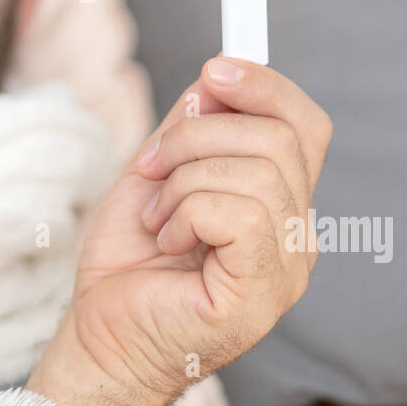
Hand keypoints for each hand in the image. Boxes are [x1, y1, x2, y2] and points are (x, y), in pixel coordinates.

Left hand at [27, 56, 331, 405]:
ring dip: (184, 181)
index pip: (306, 126)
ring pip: (257, 172)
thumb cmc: (129, 263)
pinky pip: (243, 215)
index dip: (267, 86)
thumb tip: (217, 79)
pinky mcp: (262, 294)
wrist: (100, 335)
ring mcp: (286, 268)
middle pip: (279, 138)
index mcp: (279, 203)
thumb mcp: (157, 172)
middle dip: (198, 135)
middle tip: (152, 165)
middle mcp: (295, 235)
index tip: (214, 70)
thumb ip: (194, 127)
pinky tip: (167, 240)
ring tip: (158, 215)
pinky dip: (189, 213)